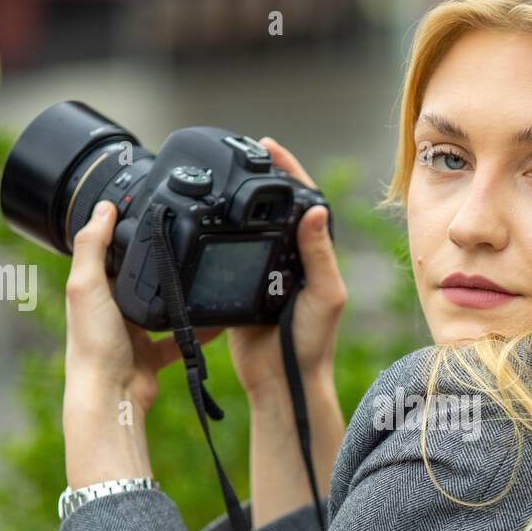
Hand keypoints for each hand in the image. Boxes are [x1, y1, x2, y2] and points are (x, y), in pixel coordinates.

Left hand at [63, 200, 221, 417]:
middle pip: (138, 278)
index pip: (109, 253)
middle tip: (184, 243)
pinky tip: (216, 321)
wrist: (112, 395)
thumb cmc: (93, 345)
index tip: (147, 214)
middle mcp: (111, 310)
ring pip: (161, 307)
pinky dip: (198, 332)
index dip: (123, 234)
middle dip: (158, 265)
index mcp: (93, 290)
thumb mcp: (87, 286)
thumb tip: (103, 208)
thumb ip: (93, 246)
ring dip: (179, 297)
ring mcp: (132, 333)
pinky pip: (180, 339)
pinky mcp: (152, 355)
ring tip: (202, 277)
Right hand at [225, 137, 347, 401]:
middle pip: (275, 210)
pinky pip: (227, 254)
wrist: (281, 382)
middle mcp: (289, 260)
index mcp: (313, 256)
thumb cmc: (312, 343)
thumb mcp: (325, 295)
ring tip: (224, 174)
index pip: (305, 204)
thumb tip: (316, 212)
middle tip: (245, 153)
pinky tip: (206, 218)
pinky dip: (217, 234)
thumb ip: (319, 255)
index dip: (290, 173)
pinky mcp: (238, 288)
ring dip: (238, 203)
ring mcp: (262, 273)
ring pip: (249, 228)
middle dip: (263, 180)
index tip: (270, 148)